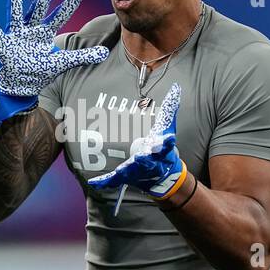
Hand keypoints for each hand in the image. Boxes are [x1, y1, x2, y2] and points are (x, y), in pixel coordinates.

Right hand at [0, 0, 108, 137]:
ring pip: (16, 14)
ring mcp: (16, 35)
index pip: (60, 16)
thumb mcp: (64, 62)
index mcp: (46, 33)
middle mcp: (32, 30)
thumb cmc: (41, 70)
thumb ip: (84, 57)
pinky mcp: (3, 44)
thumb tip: (104, 54)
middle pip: (38, 10)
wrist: (22, 85)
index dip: (68, 6)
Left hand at [86, 83, 187, 200]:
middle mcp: (151, 162)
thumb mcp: (167, 128)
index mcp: (161, 150)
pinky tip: (94, 181)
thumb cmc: (163, 148)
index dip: (167, 143)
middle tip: (141, 156)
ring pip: (132, 171)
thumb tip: (176, 87)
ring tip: (120, 170)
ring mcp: (138, 171)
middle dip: (145, 159)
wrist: (162, 175)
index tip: (168, 139)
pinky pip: (114, 180)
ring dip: (126, 170)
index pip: (166, 145)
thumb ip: (170, 108)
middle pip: (148, 161)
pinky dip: (105, 181)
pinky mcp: (126, 177)